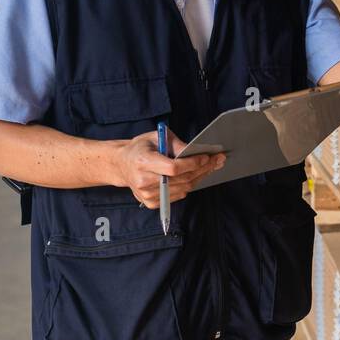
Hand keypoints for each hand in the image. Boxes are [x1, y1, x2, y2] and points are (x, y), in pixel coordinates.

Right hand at [110, 130, 224, 206]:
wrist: (122, 165)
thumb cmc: (141, 148)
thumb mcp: (156, 137)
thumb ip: (175, 144)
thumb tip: (196, 150)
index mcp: (143, 162)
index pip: (173, 168)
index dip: (192, 163)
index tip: (207, 156)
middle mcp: (143, 181)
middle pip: (181, 179)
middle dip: (203, 169)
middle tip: (218, 160)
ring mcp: (146, 195)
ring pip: (183, 188)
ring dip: (200, 177)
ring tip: (212, 166)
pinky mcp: (151, 203)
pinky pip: (178, 195)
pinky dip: (190, 185)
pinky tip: (198, 175)